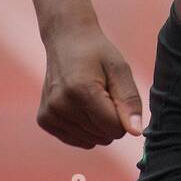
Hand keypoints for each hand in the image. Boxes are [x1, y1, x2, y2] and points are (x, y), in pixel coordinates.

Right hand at [38, 20, 143, 148]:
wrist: (66, 40)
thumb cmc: (97, 54)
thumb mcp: (120, 69)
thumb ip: (130, 101)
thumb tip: (136, 132)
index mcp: (81, 90)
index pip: (115, 128)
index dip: (123, 115)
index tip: (117, 95)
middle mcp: (61, 105)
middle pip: (104, 136)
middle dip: (111, 120)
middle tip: (103, 93)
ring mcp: (49, 114)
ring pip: (90, 141)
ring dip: (97, 124)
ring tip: (90, 97)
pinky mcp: (44, 120)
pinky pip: (75, 140)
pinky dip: (83, 128)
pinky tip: (79, 106)